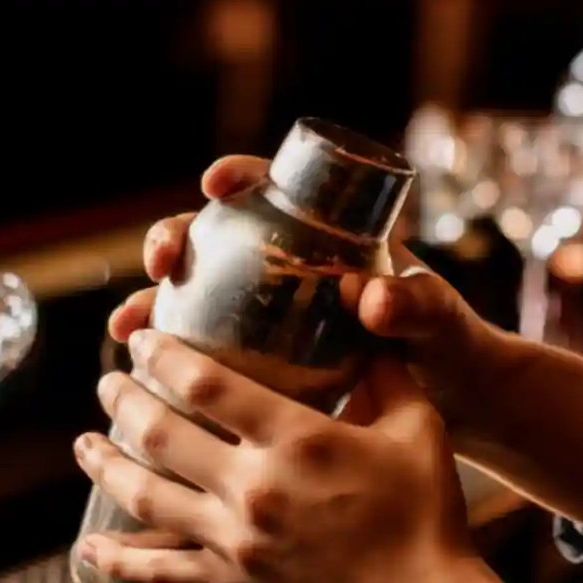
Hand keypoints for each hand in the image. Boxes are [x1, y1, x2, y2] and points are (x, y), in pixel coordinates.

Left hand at [75, 330, 512, 582]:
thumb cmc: (427, 518)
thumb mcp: (418, 430)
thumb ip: (385, 375)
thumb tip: (364, 327)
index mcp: (297, 440)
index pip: (206, 384)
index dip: (162, 355)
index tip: (141, 339)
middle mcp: (254, 487)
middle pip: (160, 434)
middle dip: (123, 401)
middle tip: (108, 383)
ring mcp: (237, 540)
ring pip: (146, 497)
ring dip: (105, 466)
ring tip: (83, 445)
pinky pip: (164, 571)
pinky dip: (121, 561)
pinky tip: (90, 550)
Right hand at [110, 155, 510, 452]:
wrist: (455, 405)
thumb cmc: (452, 348)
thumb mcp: (440, 322)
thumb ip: (419, 305)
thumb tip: (373, 298)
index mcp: (336, 240)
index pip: (279, 191)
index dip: (241, 177)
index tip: (215, 183)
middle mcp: (292, 268)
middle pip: (218, 237)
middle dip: (176, 240)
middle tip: (161, 261)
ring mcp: (271, 314)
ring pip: (199, 293)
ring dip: (155, 302)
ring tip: (127, 327)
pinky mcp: (260, 360)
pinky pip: (204, 348)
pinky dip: (169, 355)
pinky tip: (142, 375)